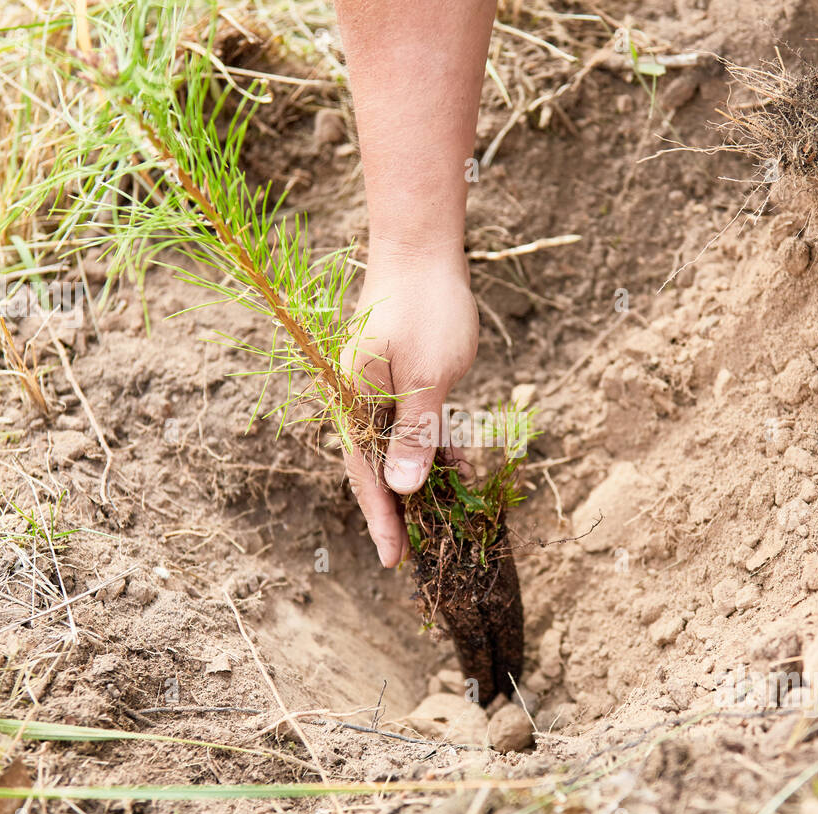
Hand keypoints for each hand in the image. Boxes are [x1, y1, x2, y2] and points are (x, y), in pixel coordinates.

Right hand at [341, 246, 478, 566]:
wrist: (421, 246)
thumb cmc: (425, 307)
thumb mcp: (427, 378)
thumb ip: (415, 435)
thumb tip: (402, 488)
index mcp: (355, 403)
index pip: (367, 476)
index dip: (382, 521)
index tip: (394, 562)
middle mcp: (360, 399)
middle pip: (378, 467)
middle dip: (399, 510)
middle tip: (416, 554)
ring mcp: (379, 387)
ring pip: (399, 447)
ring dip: (421, 481)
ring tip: (441, 521)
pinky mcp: (401, 374)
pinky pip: (416, 422)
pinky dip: (437, 445)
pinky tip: (462, 467)